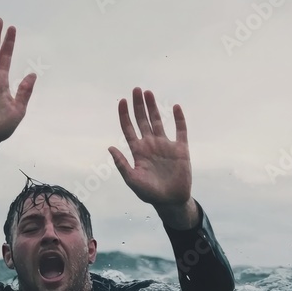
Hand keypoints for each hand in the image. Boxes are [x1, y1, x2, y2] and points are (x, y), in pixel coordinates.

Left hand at [109, 88, 193, 206]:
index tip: (122, 101)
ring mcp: (166, 145)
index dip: (124, 115)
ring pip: (158, 121)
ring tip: (148, 93)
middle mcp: (151, 145)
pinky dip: (179, 119)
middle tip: (136, 89)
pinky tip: (176, 107)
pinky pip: (180, 130)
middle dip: (139, 105)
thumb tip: (110, 147)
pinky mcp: (181, 149)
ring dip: (154, 107)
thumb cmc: (150, 193)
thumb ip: (122, 164)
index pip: (129, 128)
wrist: (171, 201)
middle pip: (143, 120)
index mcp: (138, 151)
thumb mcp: (132, 180)